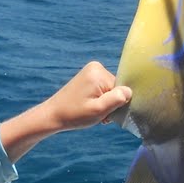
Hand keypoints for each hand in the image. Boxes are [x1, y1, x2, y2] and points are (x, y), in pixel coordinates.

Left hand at [0, 61, 131, 161]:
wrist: (53, 115)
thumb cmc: (75, 114)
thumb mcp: (99, 110)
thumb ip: (116, 99)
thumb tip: (130, 91)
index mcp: (98, 72)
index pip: (121, 89)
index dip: (116, 104)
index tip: (104, 114)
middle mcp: (96, 67)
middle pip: (115, 89)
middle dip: (110, 104)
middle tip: (97, 115)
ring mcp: (91, 71)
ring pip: (109, 91)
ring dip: (105, 104)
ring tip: (92, 112)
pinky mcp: (88, 77)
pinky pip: (103, 90)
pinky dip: (99, 101)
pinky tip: (90, 108)